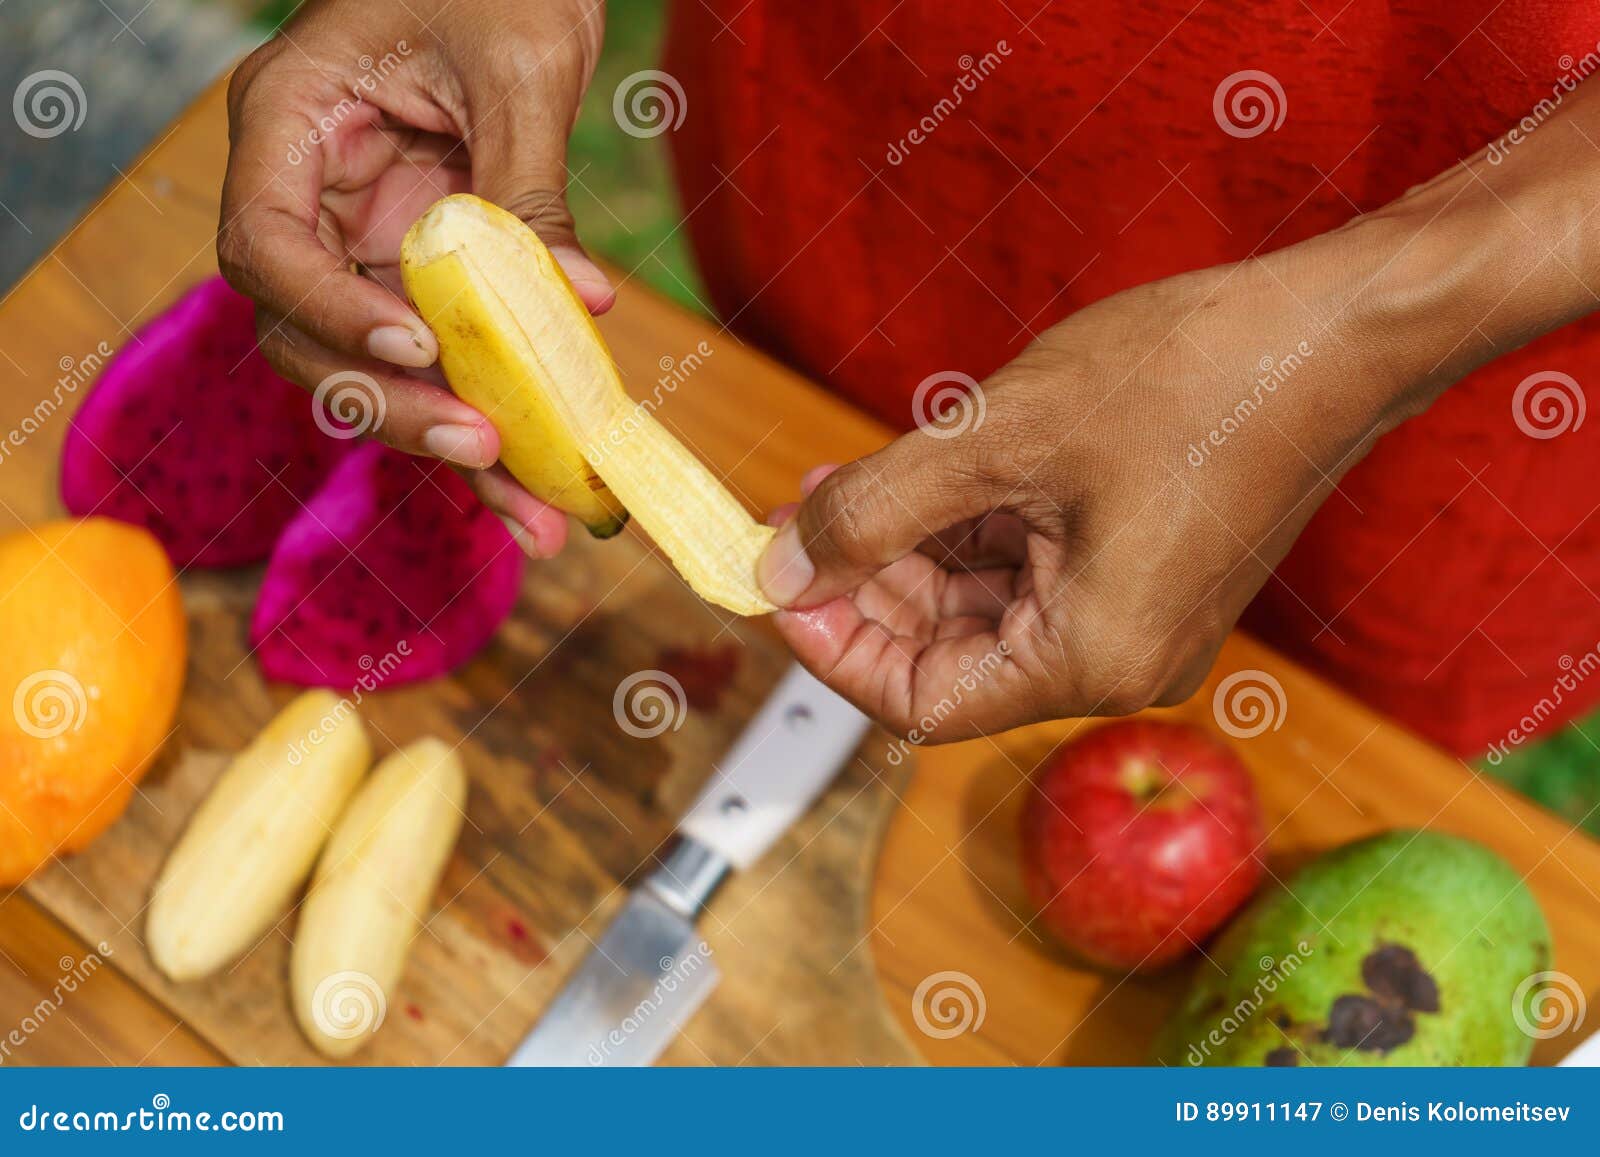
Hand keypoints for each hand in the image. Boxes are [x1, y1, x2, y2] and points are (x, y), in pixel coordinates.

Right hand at [217, 0, 609, 555]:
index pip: (267, 244)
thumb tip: (577, 305)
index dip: (332, 310)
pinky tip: (537, 485)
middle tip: (482, 447)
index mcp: (290, 120)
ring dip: (447, 441)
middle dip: (391, 403)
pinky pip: (439, 358)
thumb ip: (528, 190)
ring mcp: (361, 242)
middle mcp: (309, 195)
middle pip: (307, 333)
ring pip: (372, 369)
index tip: (418, 348)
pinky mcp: (419, 275)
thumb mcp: (520, 67)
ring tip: (532, 516)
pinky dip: (486, 413)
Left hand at [756, 132, 1599, 740]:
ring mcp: (1132, 618)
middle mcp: (1114, 662)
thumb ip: (879, 510)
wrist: (1334, 330)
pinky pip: (1030, 573)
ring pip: (982, 609)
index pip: (918, 703)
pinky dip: (970, 531)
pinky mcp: (1142, 571)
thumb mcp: (1000, 437)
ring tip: (848, 477)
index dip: (834, 646)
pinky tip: (926, 472)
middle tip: (799, 511)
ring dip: (909, 552)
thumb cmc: (1189, 378)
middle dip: (863, 585)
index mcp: (1089, 660)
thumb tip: (778, 564)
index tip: (774, 575)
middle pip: (945, 656)